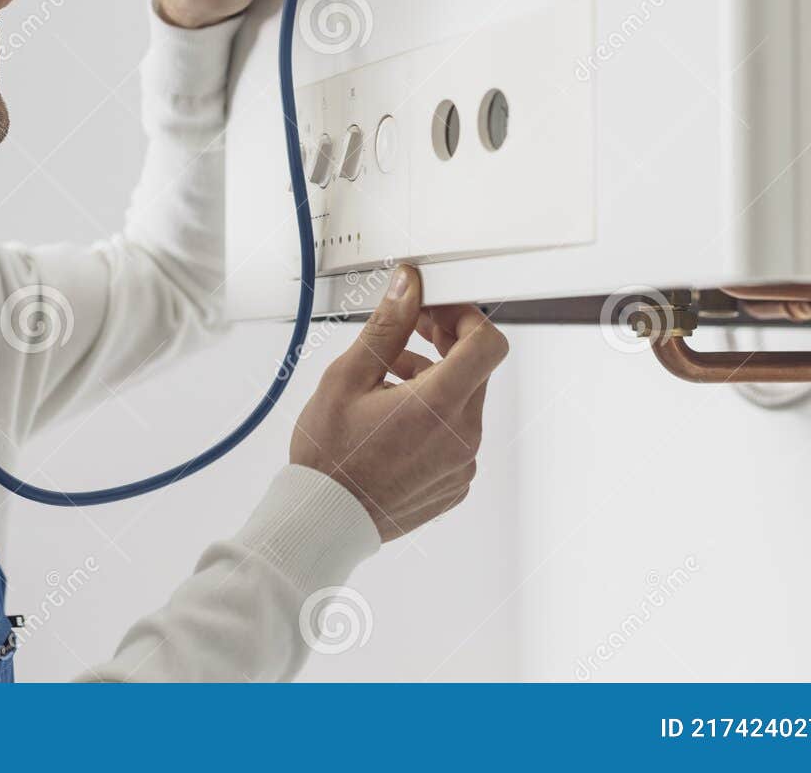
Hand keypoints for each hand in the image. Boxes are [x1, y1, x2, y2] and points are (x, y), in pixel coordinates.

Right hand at [290, 265, 507, 541]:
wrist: (323, 520)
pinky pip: (456, 437)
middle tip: (405, 340)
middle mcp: (461, 437)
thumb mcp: (348, 378)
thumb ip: (387, 327)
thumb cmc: (329, 457)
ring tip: (386, 385)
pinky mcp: (456, 484)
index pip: (487, 344)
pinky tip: (394, 422)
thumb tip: (408, 289)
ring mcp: (462, 464)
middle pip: (474, 371)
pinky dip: (433, 421)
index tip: (438, 315)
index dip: (467, 319)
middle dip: (443, 346)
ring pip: (463, 403)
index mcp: (438, 406)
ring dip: (434, 383)